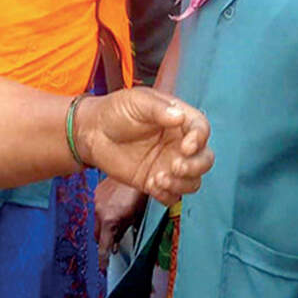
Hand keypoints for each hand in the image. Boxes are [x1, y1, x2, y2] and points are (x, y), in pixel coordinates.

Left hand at [75, 87, 212, 202]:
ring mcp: (168, 165)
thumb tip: (179, 117)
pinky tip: (151, 185)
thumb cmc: (117, 110)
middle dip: (196, 166)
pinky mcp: (155, 182)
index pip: (202, 130)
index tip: (186, 147)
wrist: (92, 132)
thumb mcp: (138, 101)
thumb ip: (159, 109)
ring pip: (193, 181)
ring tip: (158, 179)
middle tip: (175, 166)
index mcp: (181, 120)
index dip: (199, 140)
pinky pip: (172, 196)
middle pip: (205, 159)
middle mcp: (179, 144)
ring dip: (182, 184)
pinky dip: (167, 195)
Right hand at [94, 176, 145, 271]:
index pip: (104, 246)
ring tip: (119, 218)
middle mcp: (99, 213)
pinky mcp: (96, 194)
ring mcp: (96, 202)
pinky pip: (98, 208)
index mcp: (110, 221)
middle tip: (114, 241)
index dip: (104, 257)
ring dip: (105, 224)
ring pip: (97, 221)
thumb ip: (126, 229)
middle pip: (98, 236)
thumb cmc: (140, 192)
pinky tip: (116, 204)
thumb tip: (119, 241)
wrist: (135, 167)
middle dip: (105, 240)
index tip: (103, 266)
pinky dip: (105, 210)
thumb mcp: (138, 214)